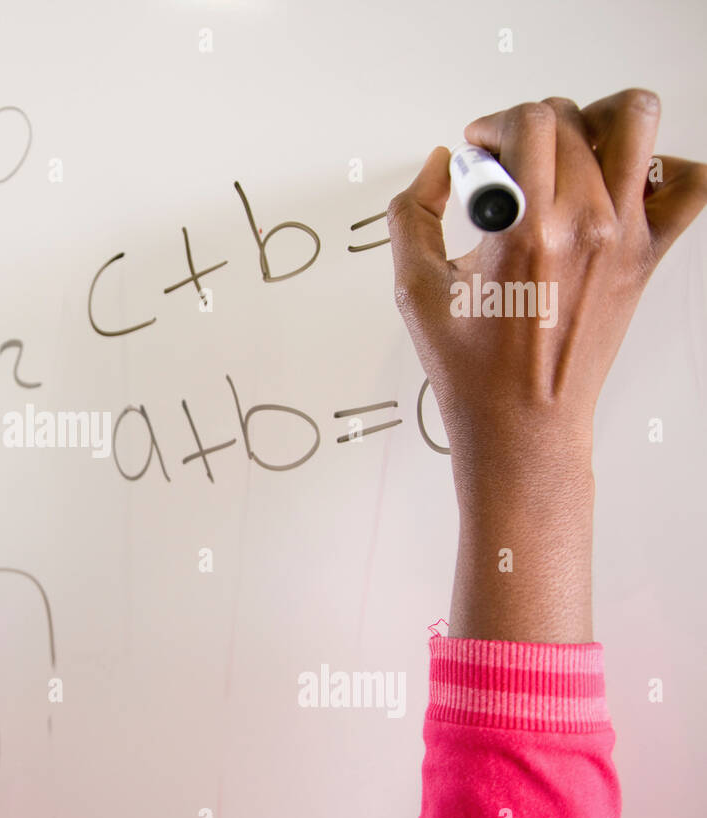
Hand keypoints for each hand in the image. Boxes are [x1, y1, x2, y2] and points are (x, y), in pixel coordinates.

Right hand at [386, 89, 706, 483]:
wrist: (524, 425)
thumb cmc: (473, 371)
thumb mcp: (415, 290)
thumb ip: (412, 214)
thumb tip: (440, 167)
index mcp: (526, 231)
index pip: (529, 123)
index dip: (492, 125)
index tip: (476, 154)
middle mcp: (585, 224)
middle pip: (571, 118)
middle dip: (527, 128)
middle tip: (505, 171)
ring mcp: (624, 236)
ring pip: (636, 122)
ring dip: (596, 120)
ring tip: (567, 154)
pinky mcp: (646, 255)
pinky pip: (689, 183)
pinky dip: (663, 166)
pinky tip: (619, 184)